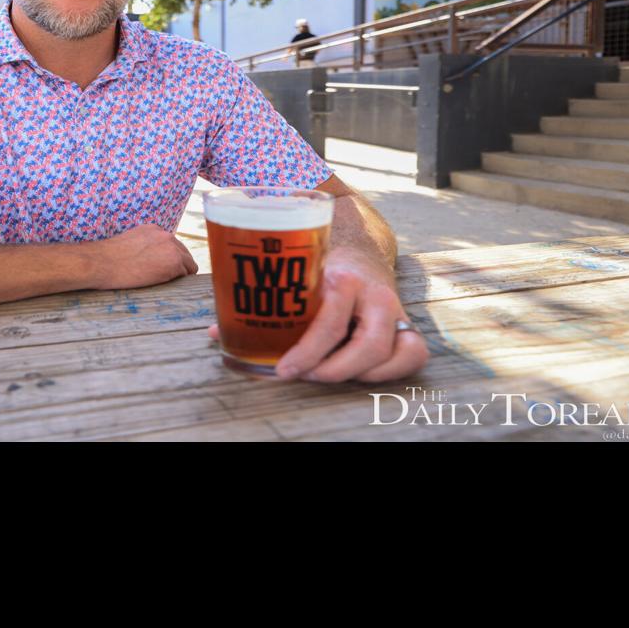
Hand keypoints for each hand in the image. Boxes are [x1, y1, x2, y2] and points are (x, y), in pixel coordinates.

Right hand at [90, 224, 197, 288]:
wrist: (101, 263)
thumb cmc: (108, 260)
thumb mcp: (129, 245)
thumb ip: (145, 248)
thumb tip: (152, 261)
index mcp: (154, 229)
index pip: (172, 246)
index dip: (168, 260)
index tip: (161, 270)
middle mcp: (165, 235)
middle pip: (184, 254)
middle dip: (178, 267)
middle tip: (165, 280)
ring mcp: (171, 247)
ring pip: (189, 265)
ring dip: (179, 275)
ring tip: (163, 284)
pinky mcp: (174, 262)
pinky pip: (187, 274)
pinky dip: (179, 282)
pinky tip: (164, 285)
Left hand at [206, 247, 428, 382]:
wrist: (359, 250)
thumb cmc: (318, 270)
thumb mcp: (293, 275)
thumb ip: (259, 301)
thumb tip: (215, 332)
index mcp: (342, 278)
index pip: (332, 320)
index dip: (307, 350)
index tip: (282, 370)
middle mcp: (374, 295)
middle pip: (368, 344)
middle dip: (333, 370)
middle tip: (303, 377)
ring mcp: (394, 310)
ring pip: (396, 352)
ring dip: (360, 374)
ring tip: (325, 377)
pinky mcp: (406, 325)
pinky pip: (414, 354)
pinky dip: (392, 371)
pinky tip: (362, 376)